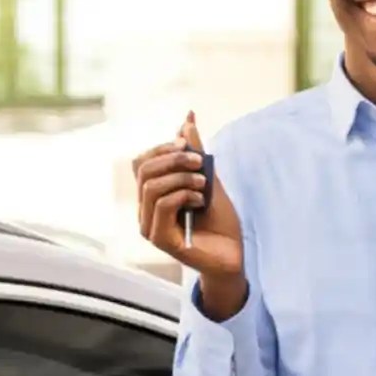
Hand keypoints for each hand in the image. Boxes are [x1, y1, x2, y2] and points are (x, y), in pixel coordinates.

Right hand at [132, 112, 245, 317]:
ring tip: (204, 184)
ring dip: (181, 178)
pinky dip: (184, 195)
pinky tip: (201, 200)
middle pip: (142, 170)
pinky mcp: (160, 239)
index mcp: (152, 194)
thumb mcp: (209, 179)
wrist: (234, 255)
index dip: (162, 147)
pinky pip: (162, 206)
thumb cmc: (219, 221)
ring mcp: (150, 226)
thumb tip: (187, 120)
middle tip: (199, 162)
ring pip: (151, 187)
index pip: (141, 161)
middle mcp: (145, 210)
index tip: (187, 143)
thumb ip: (195, 153)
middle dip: (172, 158)